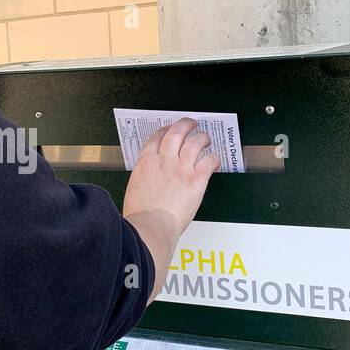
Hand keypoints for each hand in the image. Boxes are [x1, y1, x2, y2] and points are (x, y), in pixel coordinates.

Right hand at [122, 119, 221, 300]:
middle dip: (185, 125)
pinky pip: (209, 161)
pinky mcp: (196, 180)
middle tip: (191, 124)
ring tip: (205, 138)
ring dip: (202, 138)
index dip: (165, 130)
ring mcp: (181, 169)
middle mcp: (164, 161)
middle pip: (176, 133)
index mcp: (146, 163)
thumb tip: (151, 179)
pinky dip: (213, 158)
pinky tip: (214, 160)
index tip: (169, 129)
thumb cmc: (141, 215)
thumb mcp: (134, 188)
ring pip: (195, 143)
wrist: (151, 225)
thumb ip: (145, 178)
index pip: (157, 137)